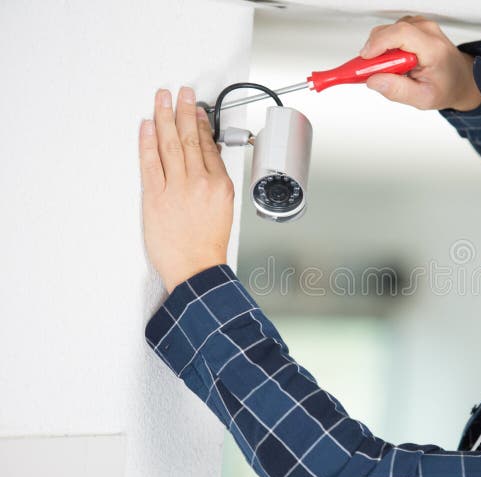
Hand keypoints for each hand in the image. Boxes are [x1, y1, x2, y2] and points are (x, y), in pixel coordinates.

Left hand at [138, 87, 233, 293]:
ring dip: (166, 117)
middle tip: (182, 93)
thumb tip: (206, 160)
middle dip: (184, 111)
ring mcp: (177, 189)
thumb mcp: (223, 209)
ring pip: (171, 144)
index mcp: (220, 185)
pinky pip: (151, 163)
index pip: (210, 146)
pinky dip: (148, 142)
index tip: (198, 111)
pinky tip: (147, 126)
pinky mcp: (156, 197)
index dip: (202, 124)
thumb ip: (215, 182)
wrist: (196, 269)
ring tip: (163, 99)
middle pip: (191, 138)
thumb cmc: (208, 245)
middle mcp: (200, 183)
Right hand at [359, 15, 480, 111]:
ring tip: (389, 70)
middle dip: (375, 52)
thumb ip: (398, 91)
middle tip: (371, 72)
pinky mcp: (414, 26)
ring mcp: (421, 26)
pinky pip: (391, 32)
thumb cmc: (446, 87)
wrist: (460, 79)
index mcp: (433, 48)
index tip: (365, 58)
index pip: (401, 34)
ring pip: (388, 31)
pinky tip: (393, 62)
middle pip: (390, 31)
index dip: (378, 44)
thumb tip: (374, 81)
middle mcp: (428, 31)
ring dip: (381, 51)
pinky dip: (386, 47)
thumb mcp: (423, 99)